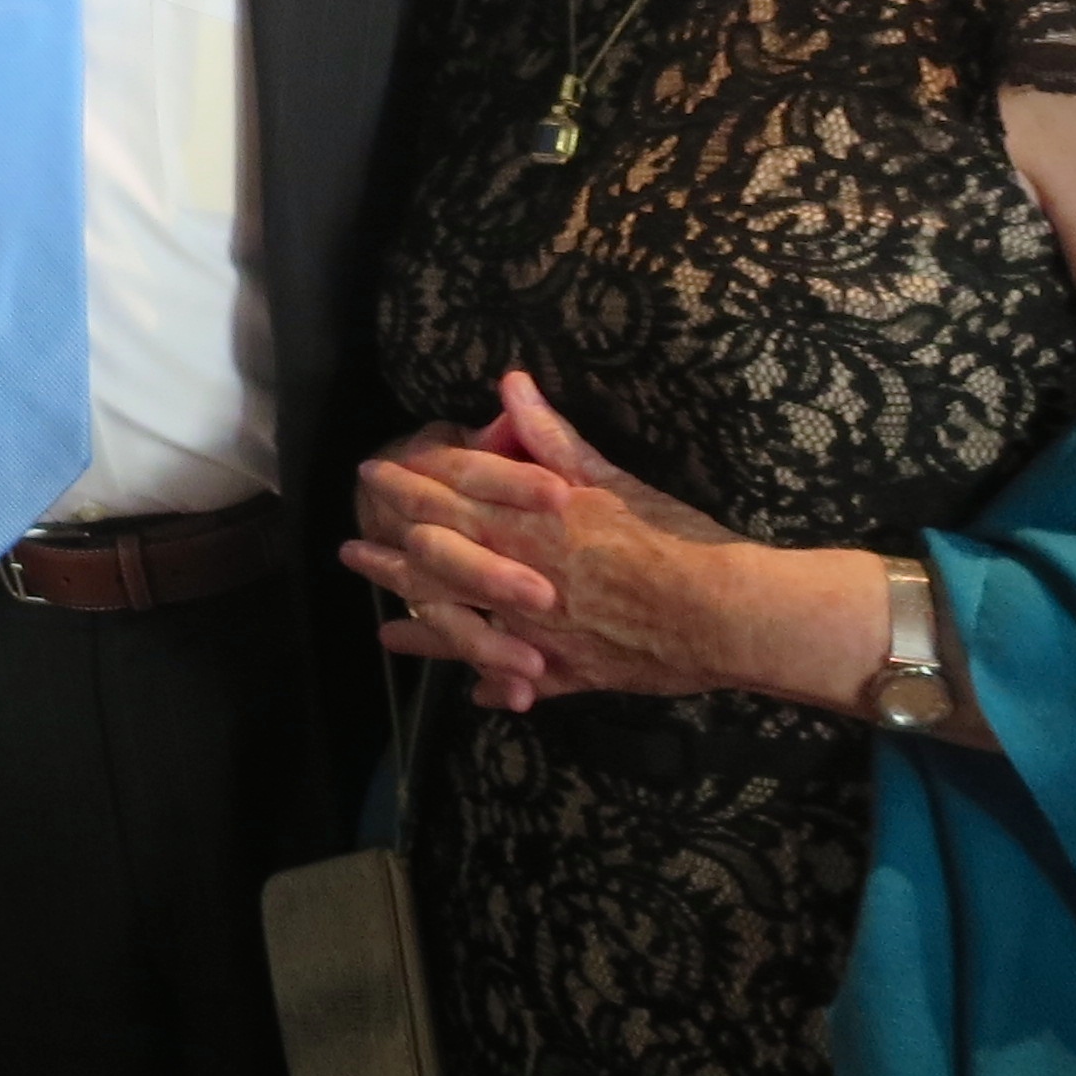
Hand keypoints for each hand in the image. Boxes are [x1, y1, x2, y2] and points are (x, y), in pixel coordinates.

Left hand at [344, 371, 749, 708]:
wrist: (725, 612)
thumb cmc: (675, 537)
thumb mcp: (611, 479)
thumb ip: (552, 439)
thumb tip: (510, 384)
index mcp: (531, 523)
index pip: (452, 497)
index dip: (409, 484)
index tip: (372, 474)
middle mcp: (521, 576)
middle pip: (439, 561)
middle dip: (392, 550)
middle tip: (351, 543)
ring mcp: (538, 629)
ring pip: (462, 625)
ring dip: (418, 622)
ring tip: (380, 627)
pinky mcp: (570, 670)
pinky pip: (518, 680)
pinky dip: (490, 683)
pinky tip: (467, 691)